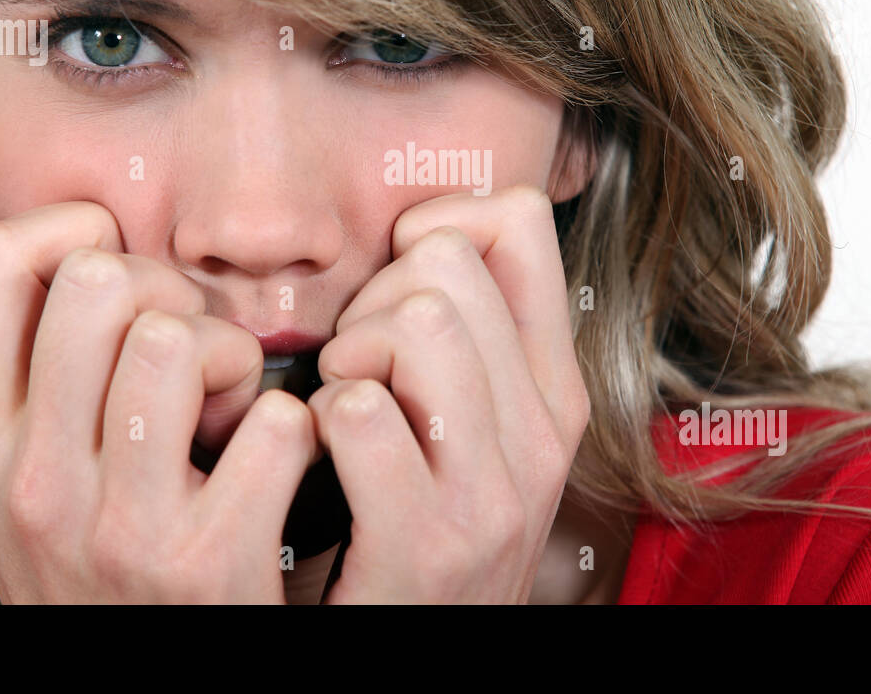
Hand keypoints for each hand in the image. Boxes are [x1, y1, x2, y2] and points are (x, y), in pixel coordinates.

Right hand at [0, 201, 318, 601]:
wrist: (153, 683)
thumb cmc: (112, 563)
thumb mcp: (41, 480)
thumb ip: (52, 380)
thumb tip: (101, 251)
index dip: (75, 233)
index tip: (127, 279)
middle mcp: (36, 481)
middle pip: (96, 279)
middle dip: (166, 292)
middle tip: (195, 348)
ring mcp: (119, 527)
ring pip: (178, 340)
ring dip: (233, 357)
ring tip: (234, 409)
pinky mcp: (208, 567)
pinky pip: (273, 424)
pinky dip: (298, 429)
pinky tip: (280, 463)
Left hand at [307, 185, 590, 602]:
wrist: (421, 649)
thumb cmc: (427, 528)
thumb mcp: (484, 433)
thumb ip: (468, 339)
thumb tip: (417, 234)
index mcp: (555, 391)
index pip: (521, 221)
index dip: (438, 226)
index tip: (402, 288)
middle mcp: (542, 433)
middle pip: (447, 263)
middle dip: (374, 297)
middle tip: (356, 364)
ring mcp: (492, 493)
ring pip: (415, 319)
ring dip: (348, 356)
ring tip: (341, 408)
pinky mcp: (426, 546)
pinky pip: (357, 413)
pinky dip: (315, 424)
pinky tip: (323, 459)